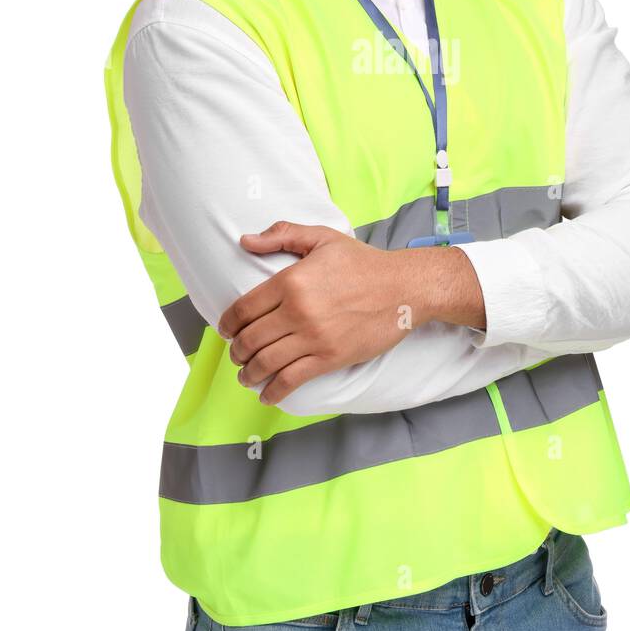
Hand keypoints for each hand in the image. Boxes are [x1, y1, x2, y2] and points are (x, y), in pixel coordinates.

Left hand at [217, 221, 416, 404]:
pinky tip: (267, 395)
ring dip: (248, 374)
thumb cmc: (363, 262)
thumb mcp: (322, 238)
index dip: (227, 324)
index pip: (243, 309)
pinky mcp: (330, 358)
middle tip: (236, 354)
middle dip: (236, 351)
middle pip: (250, 339)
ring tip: (246, 376)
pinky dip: (274, 391)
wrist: (404, 287)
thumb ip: (282, 235)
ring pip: (266, 363)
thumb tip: (245, 241)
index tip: (226, 331)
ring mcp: (314, 337)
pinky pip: (292, 380)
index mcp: (290, 281)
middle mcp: (298, 311)